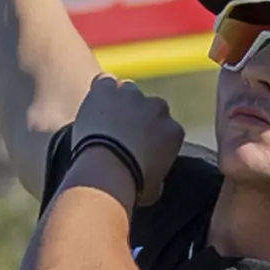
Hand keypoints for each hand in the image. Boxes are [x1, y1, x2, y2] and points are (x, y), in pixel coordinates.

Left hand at [73, 75, 185, 205]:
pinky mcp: (106, 90)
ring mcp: (132, 96)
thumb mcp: (154, 188)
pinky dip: (101, 90)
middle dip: (140, 117)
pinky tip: (95, 102)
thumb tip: (155, 179)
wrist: (107, 169)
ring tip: (107, 119)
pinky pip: (105, 81)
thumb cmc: (132, 184)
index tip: (140, 147)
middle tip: (122, 133)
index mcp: (174, 131)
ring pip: (129, 91)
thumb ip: (158, 176)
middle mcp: (158, 108)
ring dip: (121, 101)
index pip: (166, 128)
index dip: (152, 137)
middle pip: (151, 106)